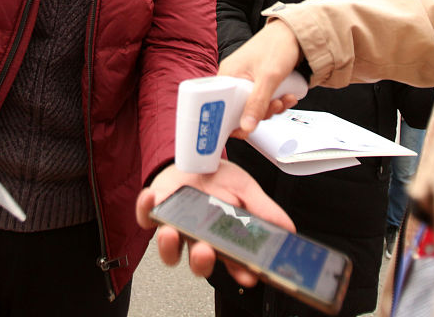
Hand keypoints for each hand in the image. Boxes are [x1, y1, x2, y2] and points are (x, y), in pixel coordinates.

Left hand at [136, 160, 294, 287]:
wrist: (195, 158)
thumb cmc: (218, 179)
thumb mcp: (245, 189)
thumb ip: (264, 210)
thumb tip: (288, 229)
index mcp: (222, 237)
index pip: (232, 262)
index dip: (239, 271)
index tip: (248, 275)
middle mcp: (198, 237)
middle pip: (198, 262)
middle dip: (201, 261)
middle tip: (205, 251)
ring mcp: (175, 226)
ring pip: (169, 249)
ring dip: (169, 245)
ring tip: (171, 232)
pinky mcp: (155, 211)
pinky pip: (146, 216)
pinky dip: (145, 208)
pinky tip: (151, 197)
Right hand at [219, 20, 303, 135]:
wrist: (295, 33)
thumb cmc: (277, 45)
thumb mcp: (268, 77)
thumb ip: (257, 103)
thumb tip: (245, 127)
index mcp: (228, 75)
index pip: (221, 106)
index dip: (232, 121)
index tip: (246, 129)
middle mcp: (234, 79)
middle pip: (240, 110)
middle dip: (261, 113)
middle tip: (274, 106)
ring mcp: (247, 81)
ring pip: (255, 107)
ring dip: (272, 107)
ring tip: (285, 98)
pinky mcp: (258, 83)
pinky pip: (264, 100)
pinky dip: (276, 101)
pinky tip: (287, 96)